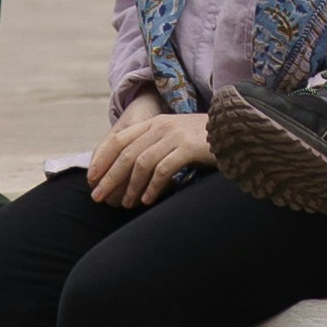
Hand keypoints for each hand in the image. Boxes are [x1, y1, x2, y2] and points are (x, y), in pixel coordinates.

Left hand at [86, 107, 213, 203]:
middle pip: (126, 153)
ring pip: (142, 162)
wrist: (235, 129)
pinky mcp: (188, 147)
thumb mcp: (174, 138)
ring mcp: (174, 135)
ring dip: (130, 186)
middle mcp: (161, 126)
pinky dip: (152, 186)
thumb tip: (128, 171)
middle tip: (98, 197)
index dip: (102, 159)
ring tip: (125, 204)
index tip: (91, 179)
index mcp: (154, 123)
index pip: (118, 139)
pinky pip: (163, 169)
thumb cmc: (203, 141)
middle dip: (109, 177)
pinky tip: (146, 200)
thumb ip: (153, 147)